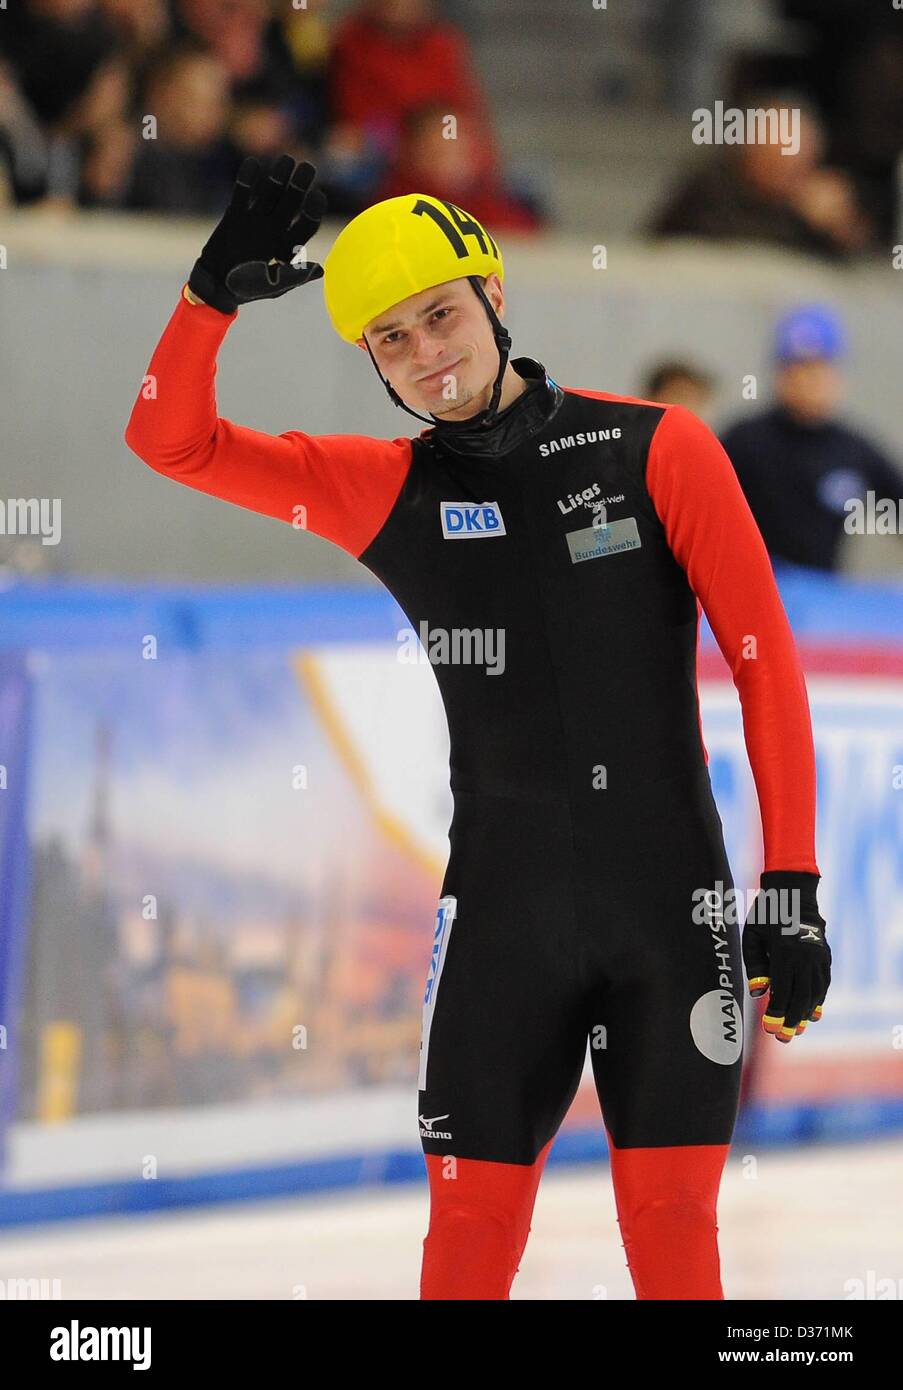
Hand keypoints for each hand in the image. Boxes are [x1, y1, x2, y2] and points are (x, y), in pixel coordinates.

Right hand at [188, 153, 326, 314]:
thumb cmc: (246, 290)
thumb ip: (294, 276)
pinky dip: (247, 179)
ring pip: (271, 193)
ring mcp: (256, 219)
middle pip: (292, 203)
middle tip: (307, 168)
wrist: (214, 285)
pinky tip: (254, 164)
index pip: (306, 225)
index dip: (313, 211)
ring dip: (279, 177)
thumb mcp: (272, 287)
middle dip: (300, 186)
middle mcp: (276, 229)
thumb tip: (320, 270)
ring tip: (286, 161)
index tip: (317, 195)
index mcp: (289, 246)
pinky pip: (243, 192)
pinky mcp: (235, 213)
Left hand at [742, 870, 830, 1042]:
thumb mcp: (752, 936)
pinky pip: (823, 983)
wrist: (793, 893)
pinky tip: (813, 1012)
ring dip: (806, 1014)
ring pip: (815, 993)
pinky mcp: (825, 955)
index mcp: (785, 953)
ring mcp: (818, 957)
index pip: (782, 992)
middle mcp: (805, 957)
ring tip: (798, 1030)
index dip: (777, 1013)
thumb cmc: (765, 915)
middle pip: (801, 998)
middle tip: (783, 1039)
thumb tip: (759, 994)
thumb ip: (755, 965)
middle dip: (791, 1021)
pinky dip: (818, 999)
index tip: (770, 1029)